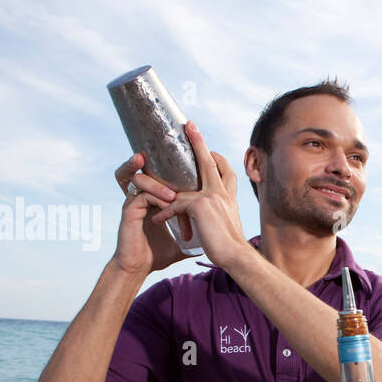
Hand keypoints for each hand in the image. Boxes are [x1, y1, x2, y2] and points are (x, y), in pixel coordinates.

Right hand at [111, 154, 189, 276]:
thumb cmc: (157, 255)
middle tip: (179, 158)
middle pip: (150, 169)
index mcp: (157, 200)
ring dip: (160, 184)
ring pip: (144, 179)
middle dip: (164, 160)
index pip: (165, 177)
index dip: (178, 169)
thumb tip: (219, 235)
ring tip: (174, 194)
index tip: (193, 164)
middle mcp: (145, 196)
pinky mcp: (129, 209)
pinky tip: (168, 202)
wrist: (139, 268)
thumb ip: (196, 233)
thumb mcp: (182, 242)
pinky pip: (141, 194)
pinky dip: (155, 195)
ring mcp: (136, 201)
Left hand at [149, 122, 247, 272]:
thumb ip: (219, 214)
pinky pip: (175, 204)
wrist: (236, 256)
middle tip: (190, 125)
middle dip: (199, 142)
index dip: (218, 159)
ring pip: (182, 186)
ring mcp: (211, 196)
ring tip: (146, 176)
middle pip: (209, 162)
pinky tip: (157, 219)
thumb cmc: (230, 247)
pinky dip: (165, 212)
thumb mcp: (227, 225)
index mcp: (228, 196)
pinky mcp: (199, 205)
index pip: (225, 171)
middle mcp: (222, 192)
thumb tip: (212, 215)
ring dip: (162, 185)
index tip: (211, 151)